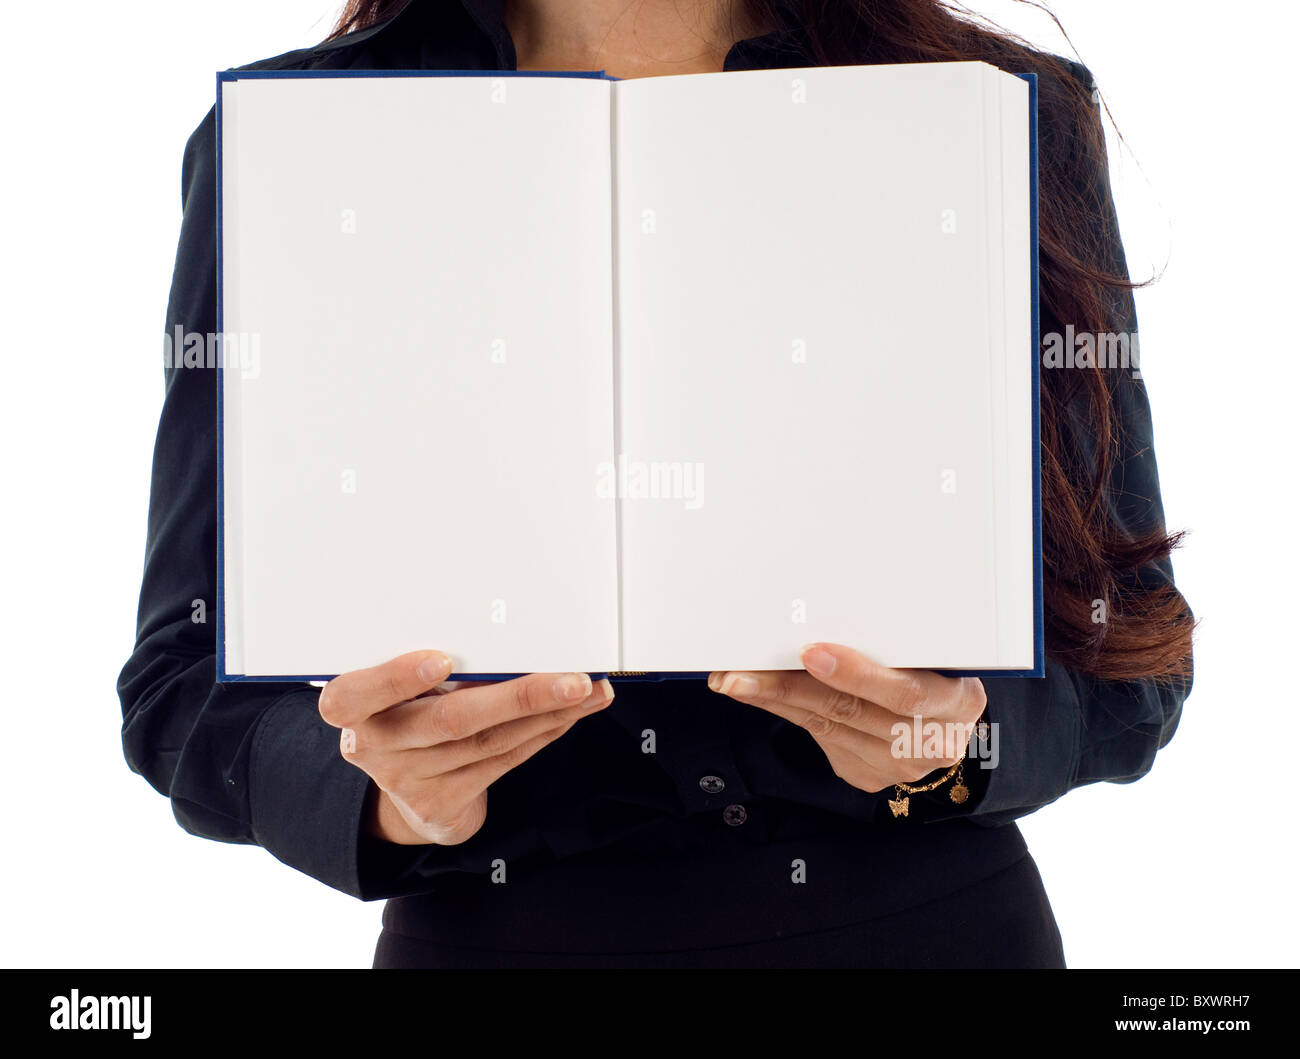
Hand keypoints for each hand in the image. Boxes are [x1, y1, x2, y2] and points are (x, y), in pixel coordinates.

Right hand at [318, 650, 613, 844]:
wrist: (406, 787)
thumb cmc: (409, 709)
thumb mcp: (400, 685)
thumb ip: (432, 663)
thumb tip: (507, 627)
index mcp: (350, 705)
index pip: (354, 695)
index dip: (396, 678)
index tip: (440, 660)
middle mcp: (371, 745)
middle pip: (449, 720)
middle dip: (519, 696)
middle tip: (571, 678)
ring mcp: (406, 781)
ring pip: (489, 742)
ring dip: (547, 713)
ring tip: (587, 690)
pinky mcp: (440, 805)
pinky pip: (502, 761)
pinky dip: (542, 732)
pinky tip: (569, 714)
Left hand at [708, 643, 984, 794]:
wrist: (946, 720)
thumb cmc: (937, 670)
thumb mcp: (935, 651)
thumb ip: (899, 640)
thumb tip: (826, 607)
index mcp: (959, 701)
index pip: (906, 692)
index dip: (857, 674)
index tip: (812, 651)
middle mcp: (933, 742)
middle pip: (853, 712)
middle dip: (792, 687)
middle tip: (744, 671)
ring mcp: (899, 766)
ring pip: (827, 727)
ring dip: (775, 701)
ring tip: (734, 680)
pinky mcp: (868, 776)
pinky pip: (819, 739)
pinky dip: (786, 712)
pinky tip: (756, 694)